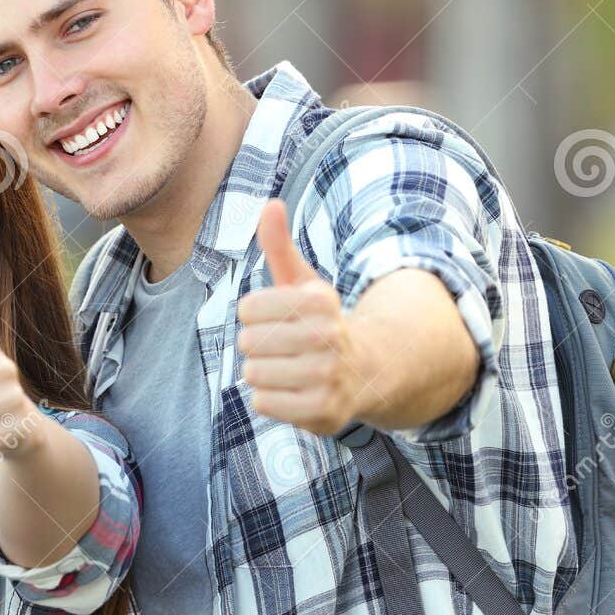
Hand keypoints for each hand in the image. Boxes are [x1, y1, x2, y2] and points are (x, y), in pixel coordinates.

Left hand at [237, 200, 364, 435]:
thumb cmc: (319, 323)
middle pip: (248, 342)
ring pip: (253, 373)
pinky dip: (271, 400)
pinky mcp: (324, 411)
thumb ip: (279, 245)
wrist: (366, 371)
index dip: (254, 315)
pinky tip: (294, 391)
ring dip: (263, 373)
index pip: (248, 308)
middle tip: (286, 348)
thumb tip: (269, 203)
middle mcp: (329, 336)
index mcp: (320, 300)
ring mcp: (329, 376)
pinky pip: (263, 403)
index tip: (278, 318)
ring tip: (291, 369)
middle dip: (258, 346)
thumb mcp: (302, 282)